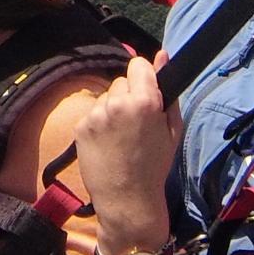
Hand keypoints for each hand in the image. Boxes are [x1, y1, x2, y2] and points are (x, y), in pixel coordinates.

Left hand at [75, 56, 177, 254]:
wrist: (127, 199)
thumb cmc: (155, 166)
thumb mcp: (172, 129)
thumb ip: (167, 90)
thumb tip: (163, 55)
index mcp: (145, 101)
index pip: (139, 65)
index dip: (144, 78)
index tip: (146, 94)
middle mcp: (119, 103)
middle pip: (122, 81)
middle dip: (128, 96)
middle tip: (135, 123)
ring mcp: (97, 114)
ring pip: (106, 97)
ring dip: (112, 109)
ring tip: (121, 137)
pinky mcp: (81, 126)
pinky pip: (92, 113)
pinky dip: (99, 124)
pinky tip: (107, 143)